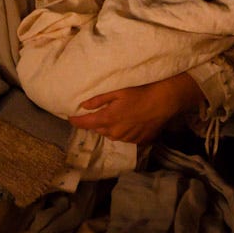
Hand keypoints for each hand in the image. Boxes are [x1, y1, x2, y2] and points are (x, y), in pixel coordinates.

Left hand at [68, 73, 204, 144]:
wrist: (164, 102)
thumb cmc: (140, 92)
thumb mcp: (117, 92)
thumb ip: (99, 100)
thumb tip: (83, 106)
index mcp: (107, 119)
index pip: (84, 123)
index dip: (75, 120)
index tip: (70, 117)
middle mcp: (114, 132)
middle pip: (97, 129)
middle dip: (94, 122)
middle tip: (96, 112)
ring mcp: (126, 138)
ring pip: (110, 134)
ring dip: (108, 126)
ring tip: (115, 115)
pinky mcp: (137, 140)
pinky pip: (123, 136)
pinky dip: (121, 130)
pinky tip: (128, 120)